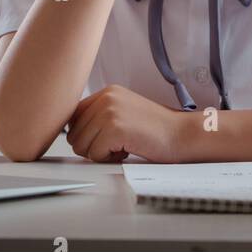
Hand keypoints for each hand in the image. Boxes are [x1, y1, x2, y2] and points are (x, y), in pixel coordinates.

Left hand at [64, 84, 192, 163]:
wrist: (181, 134)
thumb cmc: (155, 129)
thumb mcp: (123, 112)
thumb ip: (99, 116)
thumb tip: (71, 133)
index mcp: (107, 92)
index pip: (73, 116)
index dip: (83, 134)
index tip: (100, 139)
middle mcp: (106, 97)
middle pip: (74, 134)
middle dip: (92, 146)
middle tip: (116, 144)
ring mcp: (110, 111)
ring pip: (81, 146)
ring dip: (100, 153)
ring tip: (123, 145)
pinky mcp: (115, 128)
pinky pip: (95, 154)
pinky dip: (109, 159)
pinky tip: (127, 150)